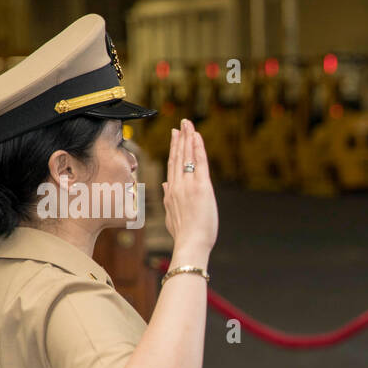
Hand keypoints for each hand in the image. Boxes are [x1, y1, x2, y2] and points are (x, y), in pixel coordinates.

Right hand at [162, 119, 217, 256]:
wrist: (190, 244)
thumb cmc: (184, 235)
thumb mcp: (171, 215)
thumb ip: (169, 198)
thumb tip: (166, 184)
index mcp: (171, 193)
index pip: (172, 166)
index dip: (173, 150)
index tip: (175, 137)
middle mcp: (177, 186)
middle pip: (177, 157)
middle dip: (179, 139)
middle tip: (181, 124)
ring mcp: (188, 185)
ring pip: (187, 156)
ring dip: (188, 138)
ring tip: (188, 124)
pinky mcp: (201, 187)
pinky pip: (199, 162)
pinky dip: (197, 148)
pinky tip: (197, 136)